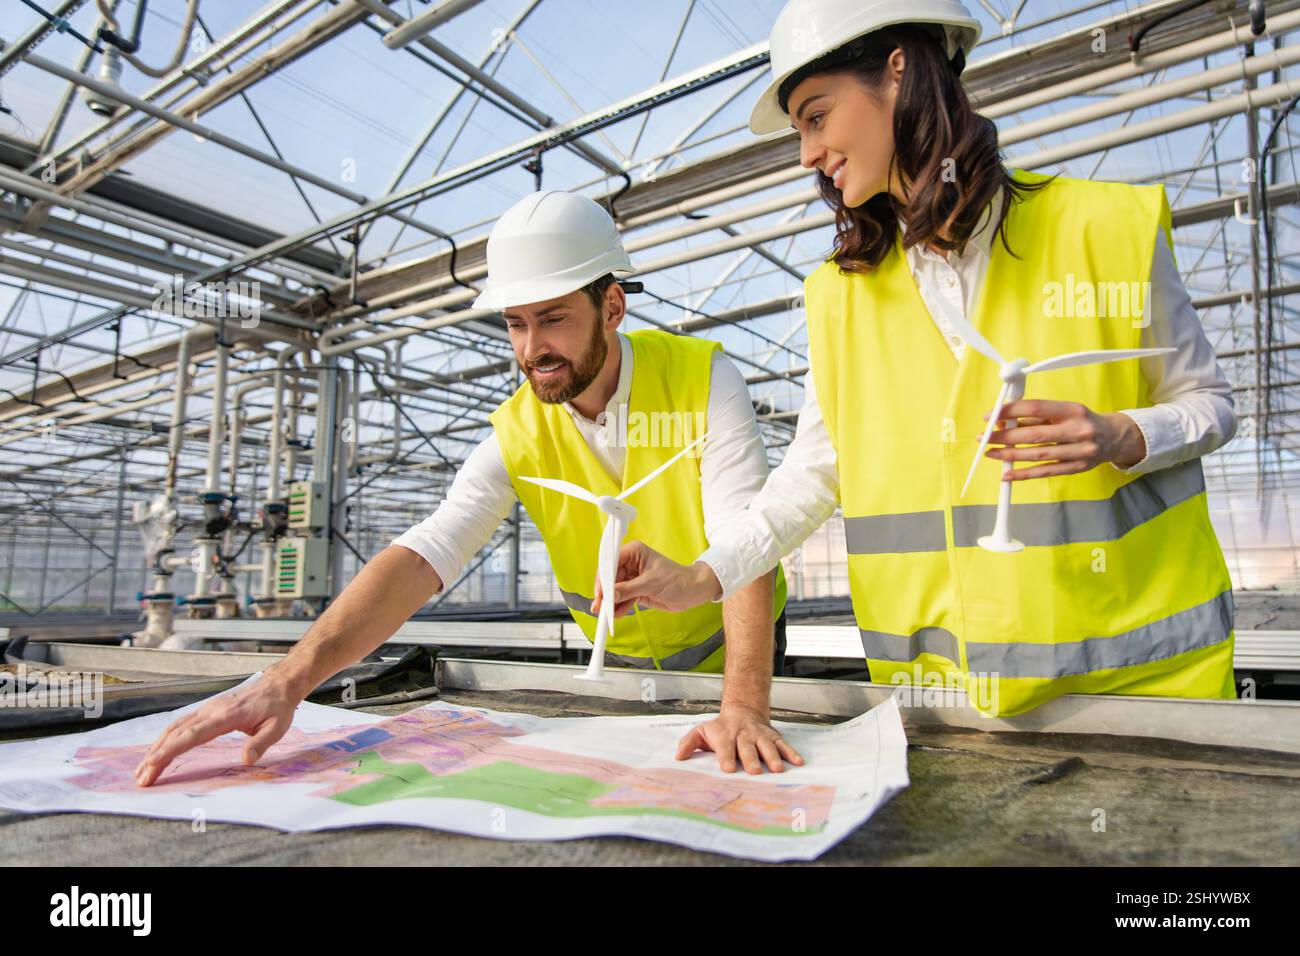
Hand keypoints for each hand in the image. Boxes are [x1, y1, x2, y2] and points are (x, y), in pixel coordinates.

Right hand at [133, 667, 303, 786]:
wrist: (277, 684)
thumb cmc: (277, 708)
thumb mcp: (277, 727)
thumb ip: (261, 743)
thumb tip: (246, 760)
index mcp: (225, 716)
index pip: (191, 735)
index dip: (170, 750)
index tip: (153, 764)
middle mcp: (210, 711)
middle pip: (176, 733)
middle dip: (156, 756)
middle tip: (141, 778)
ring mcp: (206, 709)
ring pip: (174, 728)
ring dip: (156, 748)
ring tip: (143, 769)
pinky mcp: (206, 710)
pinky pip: (180, 724)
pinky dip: (166, 739)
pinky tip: (158, 750)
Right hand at [591, 542, 721, 617]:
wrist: (693, 591)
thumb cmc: (678, 579)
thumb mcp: (651, 583)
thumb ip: (628, 590)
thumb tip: (610, 595)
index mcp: (634, 552)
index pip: (611, 562)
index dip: (603, 577)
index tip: (599, 591)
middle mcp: (631, 563)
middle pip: (610, 578)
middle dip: (605, 593)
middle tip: (600, 607)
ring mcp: (632, 578)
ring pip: (614, 591)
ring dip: (611, 603)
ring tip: (607, 615)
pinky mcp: (636, 590)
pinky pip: (622, 599)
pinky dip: (619, 607)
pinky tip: (617, 614)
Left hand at [676, 706, 804, 773]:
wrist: (742, 710)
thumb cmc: (720, 728)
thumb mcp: (702, 731)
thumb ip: (689, 742)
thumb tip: (678, 756)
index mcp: (726, 735)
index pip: (725, 747)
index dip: (726, 757)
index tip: (729, 768)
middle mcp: (744, 735)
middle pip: (747, 747)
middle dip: (751, 759)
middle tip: (754, 771)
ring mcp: (760, 736)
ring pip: (767, 746)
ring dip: (772, 757)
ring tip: (777, 769)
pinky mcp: (773, 736)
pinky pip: (783, 744)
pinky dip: (791, 752)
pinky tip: (798, 762)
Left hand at [983, 400, 1145, 479]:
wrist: (1114, 437)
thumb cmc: (1082, 421)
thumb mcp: (1063, 412)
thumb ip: (1035, 417)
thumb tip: (1003, 421)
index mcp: (1072, 410)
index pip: (1035, 408)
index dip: (1010, 411)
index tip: (991, 416)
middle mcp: (1078, 429)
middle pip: (1034, 434)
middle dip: (1005, 436)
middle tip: (984, 438)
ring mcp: (1080, 451)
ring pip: (1038, 455)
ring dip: (1010, 455)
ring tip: (991, 453)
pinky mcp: (1077, 467)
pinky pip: (1046, 472)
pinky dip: (1024, 474)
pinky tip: (1007, 474)